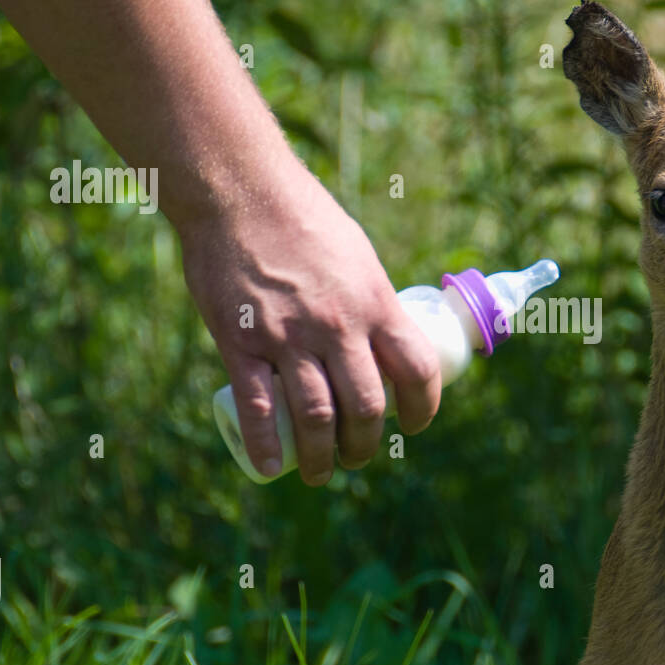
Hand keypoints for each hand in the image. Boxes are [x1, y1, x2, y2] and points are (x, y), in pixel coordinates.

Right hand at [178, 162, 441, 484]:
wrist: (240, 192)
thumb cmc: (303, 219)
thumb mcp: (357, 257)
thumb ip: (369, 301)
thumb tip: (382, 339)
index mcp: (376, 303)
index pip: (418, 371)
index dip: (425, 408)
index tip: (416, 423)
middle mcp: (339, 326)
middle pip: (368, 407)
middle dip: (367, 444)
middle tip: (358, 455)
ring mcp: (289, 337)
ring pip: (317, 417)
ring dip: (322, 457)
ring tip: (320, 472)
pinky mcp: (242, 342)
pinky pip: (259, 408)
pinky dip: (267, 446)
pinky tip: (272, 468)